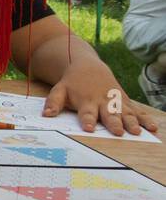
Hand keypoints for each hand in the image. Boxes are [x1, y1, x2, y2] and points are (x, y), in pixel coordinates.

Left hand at [43, 59, 159, 135]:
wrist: (88, 67)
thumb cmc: (72, 83)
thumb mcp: (59, 90)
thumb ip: (53, 102)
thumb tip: (45, 115)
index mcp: (86, 101)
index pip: (86, 113)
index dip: (87, 120)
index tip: (88, 128)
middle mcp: (103, 102)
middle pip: (109, 114)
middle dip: (113, 123)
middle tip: (117, 132)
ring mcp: (116, 102)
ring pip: (125, 113)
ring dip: (131, 122)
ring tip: (136, 132)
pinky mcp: (126, 102)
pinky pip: (138, 111)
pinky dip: (146, 119)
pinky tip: (153, 127)